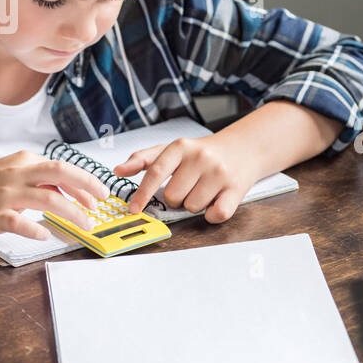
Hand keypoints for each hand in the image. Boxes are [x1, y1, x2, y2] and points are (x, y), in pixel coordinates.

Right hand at [0, 151, 110, 239]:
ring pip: (48, 200)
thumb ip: (37, 179)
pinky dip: (36, 229)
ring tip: (85, 225)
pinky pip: (20, 223)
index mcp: (23, 161)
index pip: (62, 168)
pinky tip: (45, 234)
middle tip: (101, 204)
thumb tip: (66, 191)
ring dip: (71, 213)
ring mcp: (6, 194)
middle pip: (60, 174)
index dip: (84, 183)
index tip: (97, 196)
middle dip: (86, 187)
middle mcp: (17, 174)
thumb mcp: (10, 171)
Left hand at [113, 134, 262, 223]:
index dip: (142, 193)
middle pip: (173, 196)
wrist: (243, 148)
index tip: (134, 208)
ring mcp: (219, 173)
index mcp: (181, 147)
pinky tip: (216, 200)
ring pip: (192, 207)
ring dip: (196, 204)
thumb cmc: (202, 153)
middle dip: (178, 197)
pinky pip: (215, 215)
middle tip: (190, 185)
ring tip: (205, 189)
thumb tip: (119, 170)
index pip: (155, 172)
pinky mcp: (236, 189)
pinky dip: (212, 214)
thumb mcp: (173, 150)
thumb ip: (144, 159)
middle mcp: (201, 158)